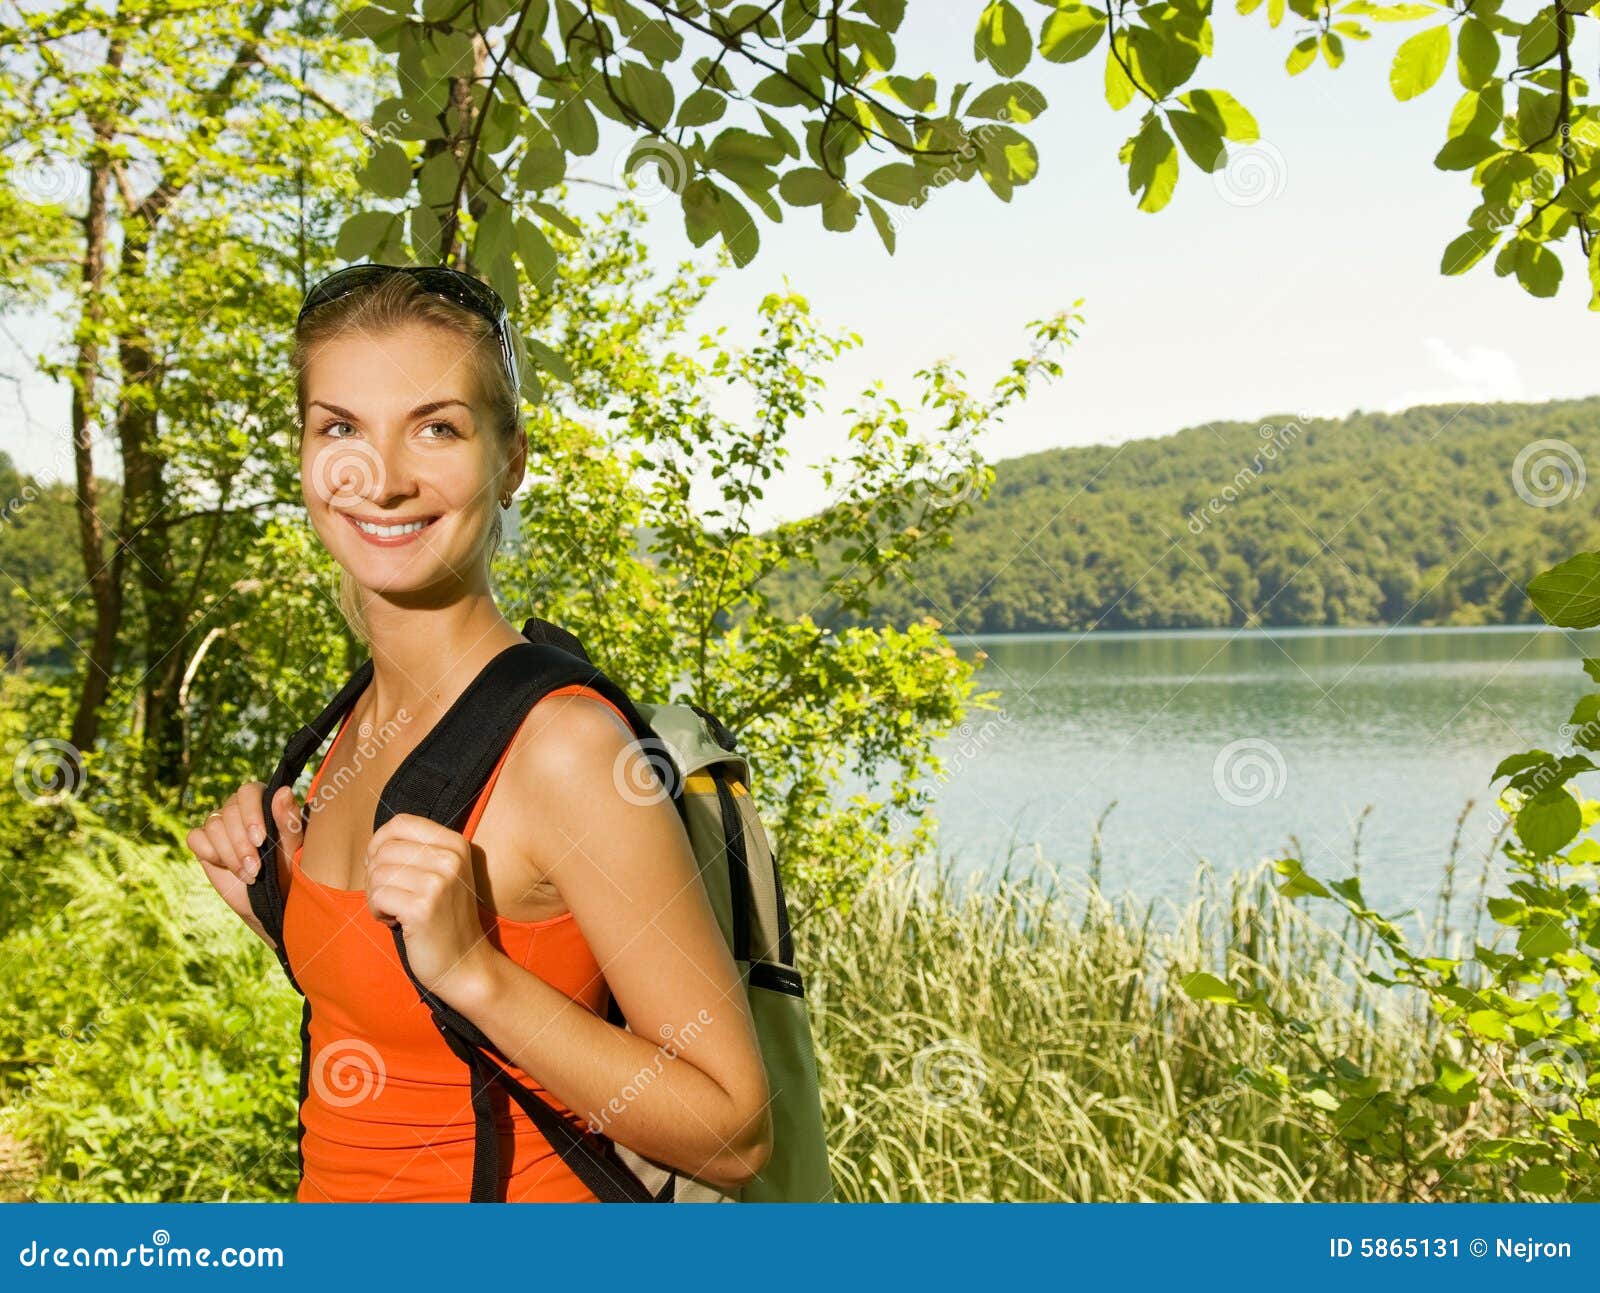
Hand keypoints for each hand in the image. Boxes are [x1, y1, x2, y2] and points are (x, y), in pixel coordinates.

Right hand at [185, 782, 303, 943]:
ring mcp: (220, 824)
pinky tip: (227, 867)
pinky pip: (196, 838)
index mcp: (264, 802)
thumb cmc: (290, 867)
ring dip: (230, 854)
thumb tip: (283, 791)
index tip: (260, 840)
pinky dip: (211, 854)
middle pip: (229, 811)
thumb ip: (288, 820)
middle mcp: (240, 808)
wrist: (273, 899)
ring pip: (213, 826)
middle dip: (241, 844)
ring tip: (250, 874)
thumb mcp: (294, 846)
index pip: (249, 791)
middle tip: (257, 868)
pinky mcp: (205, 842)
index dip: (251, 814)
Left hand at [364, 813, 500, 1012]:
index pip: (401, 822)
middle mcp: (451, 858)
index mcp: (456, 844)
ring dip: (376, 896)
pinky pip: (377, 896)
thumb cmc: (444, 917)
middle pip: (384, 849)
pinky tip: (396, 922)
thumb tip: (376, 842)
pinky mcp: (422, 908)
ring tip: (396, 911)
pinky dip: (377, 912)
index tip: (383, 867)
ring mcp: (438, 882)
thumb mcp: (442, 873)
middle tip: (392, 897)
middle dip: (376, 875)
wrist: (464, 963)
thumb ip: (416, 850)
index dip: (380, 842)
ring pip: (377, 873)